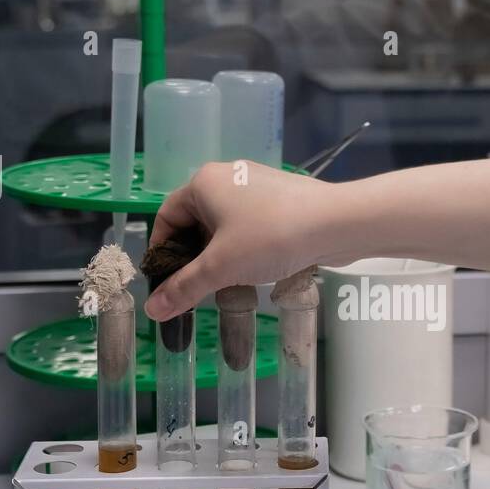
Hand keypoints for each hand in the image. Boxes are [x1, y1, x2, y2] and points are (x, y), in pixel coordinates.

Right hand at [145, 161, 336, 319]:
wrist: (337, 223)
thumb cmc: (270, 238)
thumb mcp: (221, 267)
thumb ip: (184, 288)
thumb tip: (153, 310)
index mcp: (203, 183)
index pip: (166, 217)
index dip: (161, 252)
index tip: (165, 284)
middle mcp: (227, 177)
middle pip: (195, 222)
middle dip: (193, 258)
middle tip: (194, 290)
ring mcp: (256, 186)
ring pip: (224, 227)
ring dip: (219, 257)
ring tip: (224, 287)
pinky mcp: (281, 200)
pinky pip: (249, 226)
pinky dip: (244, 250)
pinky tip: (254, 273)